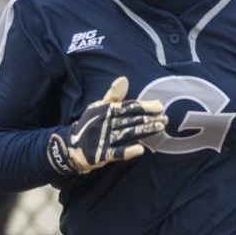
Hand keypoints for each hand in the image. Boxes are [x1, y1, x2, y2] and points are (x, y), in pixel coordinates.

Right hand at [47, 76, 167, 175]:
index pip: (128, 107)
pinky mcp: (101, 155)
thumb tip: (124, 79)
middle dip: (149, 119)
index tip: (159, 106)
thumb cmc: (88, 124)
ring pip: (126, 134)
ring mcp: (103, 140)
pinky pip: (115, 153)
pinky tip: (140, 150)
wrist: (69, 146)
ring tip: (160, 128)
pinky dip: (127, 151)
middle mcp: (105, 124)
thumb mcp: (97, 107)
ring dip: (144, 131)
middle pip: (130, 120)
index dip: (144, 107)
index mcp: (105, 111)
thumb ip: (113, 95)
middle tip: (165, 119)